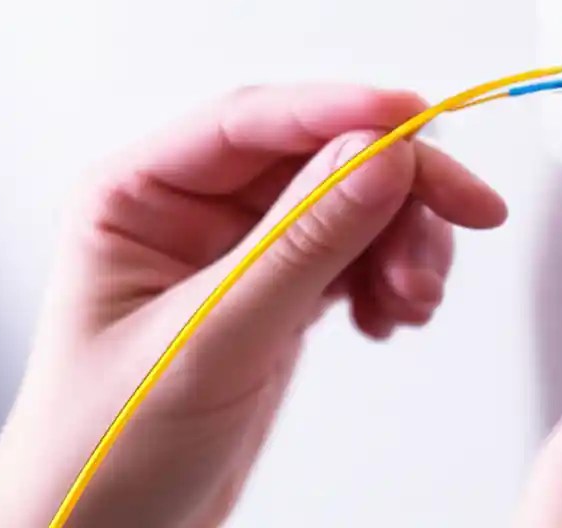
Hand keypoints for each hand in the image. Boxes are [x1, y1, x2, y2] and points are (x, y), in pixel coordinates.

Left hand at [0, 86, 506, 526]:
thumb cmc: (103, 449)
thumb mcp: (208, 340)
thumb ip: (300, 244)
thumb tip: (382, 159)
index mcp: (140, 194)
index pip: (254, 120)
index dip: (343, 112)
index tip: (419, 121)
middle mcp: (192, 211)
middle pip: (321, 157)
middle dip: (394, 193)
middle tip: (457, 225)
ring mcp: (241, 252)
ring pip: (351, 205)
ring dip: (401, 241)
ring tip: (410, 302)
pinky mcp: (278, 294)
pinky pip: (356, 254)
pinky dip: (390, 277)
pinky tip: (388, 317)